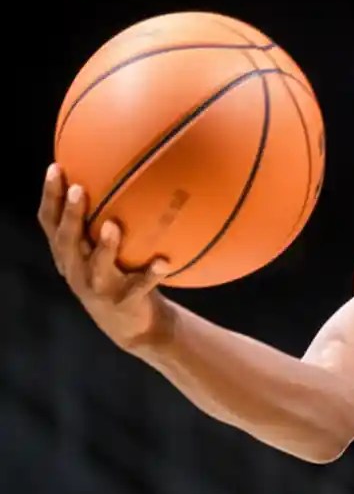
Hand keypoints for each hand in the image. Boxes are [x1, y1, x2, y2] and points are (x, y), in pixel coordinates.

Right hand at [37, 164, 170, 350]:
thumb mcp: (105, 249)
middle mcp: (77, 270)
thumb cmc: (118, 274)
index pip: (50, 223)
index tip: (55, 167)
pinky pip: (139, 286)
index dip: (49, 197)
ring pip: (97, 266)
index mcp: (69, 254)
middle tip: (77, 189)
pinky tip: (164, 262)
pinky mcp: (124, 302)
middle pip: (67, 241)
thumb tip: (124, 173)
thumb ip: (104, 220)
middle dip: (70, 216)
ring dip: (105, 247)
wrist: (133, 326)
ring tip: (113, 226)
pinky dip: (151, 274)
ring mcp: (98, 288)